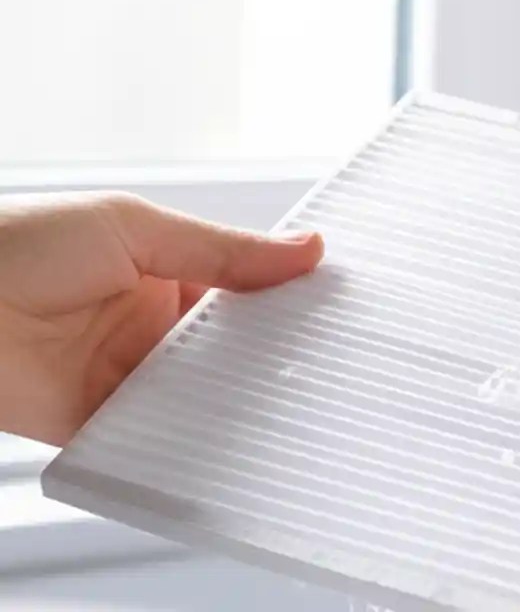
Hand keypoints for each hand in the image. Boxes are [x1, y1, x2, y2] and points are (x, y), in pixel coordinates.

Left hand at [0, 192, 322, 445]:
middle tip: (323, 363)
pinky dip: (189, 443)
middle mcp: (153, 329)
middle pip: (234, 351)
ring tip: (286, 403)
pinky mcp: (102, 426)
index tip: (336, 311)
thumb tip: (307, 249)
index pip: (247, 292)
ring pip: (205, 397)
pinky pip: (159, 440)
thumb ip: (222, 249)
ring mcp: (130, 379)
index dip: (289, 302)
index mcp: (167, 274)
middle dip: (273, 357)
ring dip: (236, 401)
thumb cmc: (16, 244)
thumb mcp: (132, 227)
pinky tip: (224, 439)